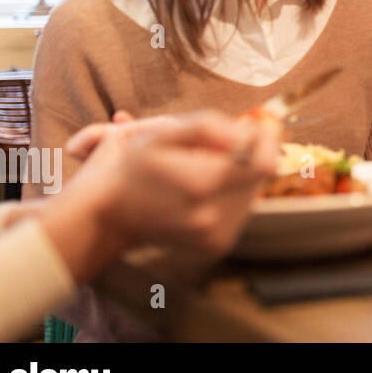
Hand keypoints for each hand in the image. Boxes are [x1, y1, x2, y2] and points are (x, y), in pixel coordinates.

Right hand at [37, 111, 279, 282]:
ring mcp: (215, 237)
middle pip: (260, 175)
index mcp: (202, 186)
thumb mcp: (162, 133)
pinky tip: (200, 191)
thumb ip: (208, 127)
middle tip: (212, 148)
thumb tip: (247, 134)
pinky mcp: (216, 246)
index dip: (264, 139)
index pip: (266, 162)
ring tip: (198, 171)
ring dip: (235, 176)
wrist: (105, 216)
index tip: (250, 126)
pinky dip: (228, 195)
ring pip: (252, 192)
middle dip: (245, 155)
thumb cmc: (132, 167)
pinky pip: (240, 210)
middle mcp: (213, 218)